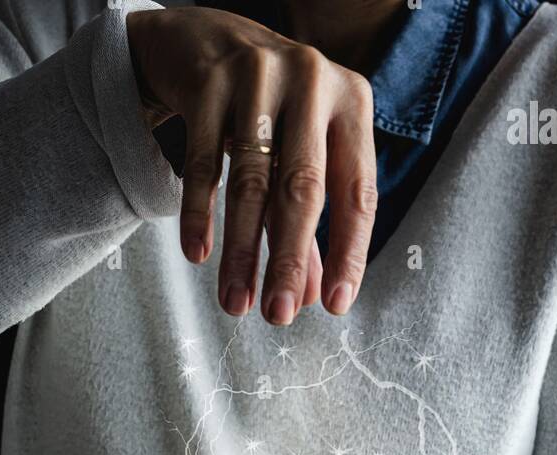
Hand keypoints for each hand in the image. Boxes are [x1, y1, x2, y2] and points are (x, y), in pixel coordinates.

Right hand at [127, 5, 377, 324]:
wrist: (208, 35)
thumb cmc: (271, 110)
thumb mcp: (300, 157)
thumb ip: (308, 226)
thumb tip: (313, 298)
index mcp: (351, 102)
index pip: (358, 193)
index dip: (348, 254)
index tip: (334, 307)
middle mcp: (313, 80)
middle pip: (303, 189)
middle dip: (288, 260)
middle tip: (278, 317)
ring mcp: (259, 75)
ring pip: (251, 181)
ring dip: (241, 251)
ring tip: (235, 304)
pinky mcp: (208, 80)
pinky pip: (204, 162)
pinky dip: (201, 213)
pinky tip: (198, 256)